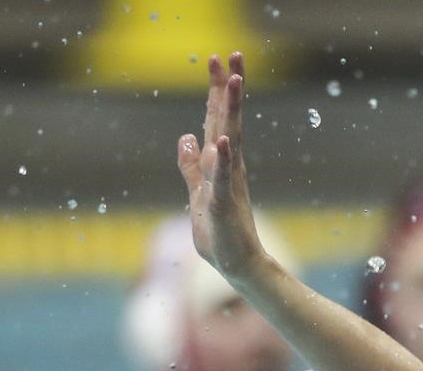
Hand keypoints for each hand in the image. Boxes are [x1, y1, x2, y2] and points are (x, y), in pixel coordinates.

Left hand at [176, 52, 266, 279]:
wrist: (236, 264)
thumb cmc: (219, 231)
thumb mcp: (198, 192)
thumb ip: (191, 166)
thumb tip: (185, 138)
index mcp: (221, 162)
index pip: (218, 119)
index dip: (216, 90)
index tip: (219, 60)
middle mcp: (229, 166)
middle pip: (228, 119)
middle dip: (227, 87)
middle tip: (232, 55)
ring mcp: (229, 182)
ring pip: (230, 139)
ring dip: (231, 111)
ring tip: (233, 83)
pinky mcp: (225, 202)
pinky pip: (223, 177)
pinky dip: (223, 158)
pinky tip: (223, 140)